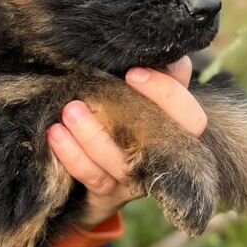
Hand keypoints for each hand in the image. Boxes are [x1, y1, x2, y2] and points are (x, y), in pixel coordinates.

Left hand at [47, 56, 207, 228]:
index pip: (191, 118)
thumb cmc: (131, 115)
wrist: (103, 164)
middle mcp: (163, 161)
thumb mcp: (147, 93)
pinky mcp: (108, 194)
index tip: (133, 73)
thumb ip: (160, 72)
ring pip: (119, 164)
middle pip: (158, 147)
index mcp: (180, 132)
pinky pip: (92, 177)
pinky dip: (72, 156)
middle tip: (91, 92)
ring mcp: (135, 181)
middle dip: (127, 118)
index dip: (166, 94)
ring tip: (69, 111)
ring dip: (91, 137)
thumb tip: (162, 52)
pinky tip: (55, 134)